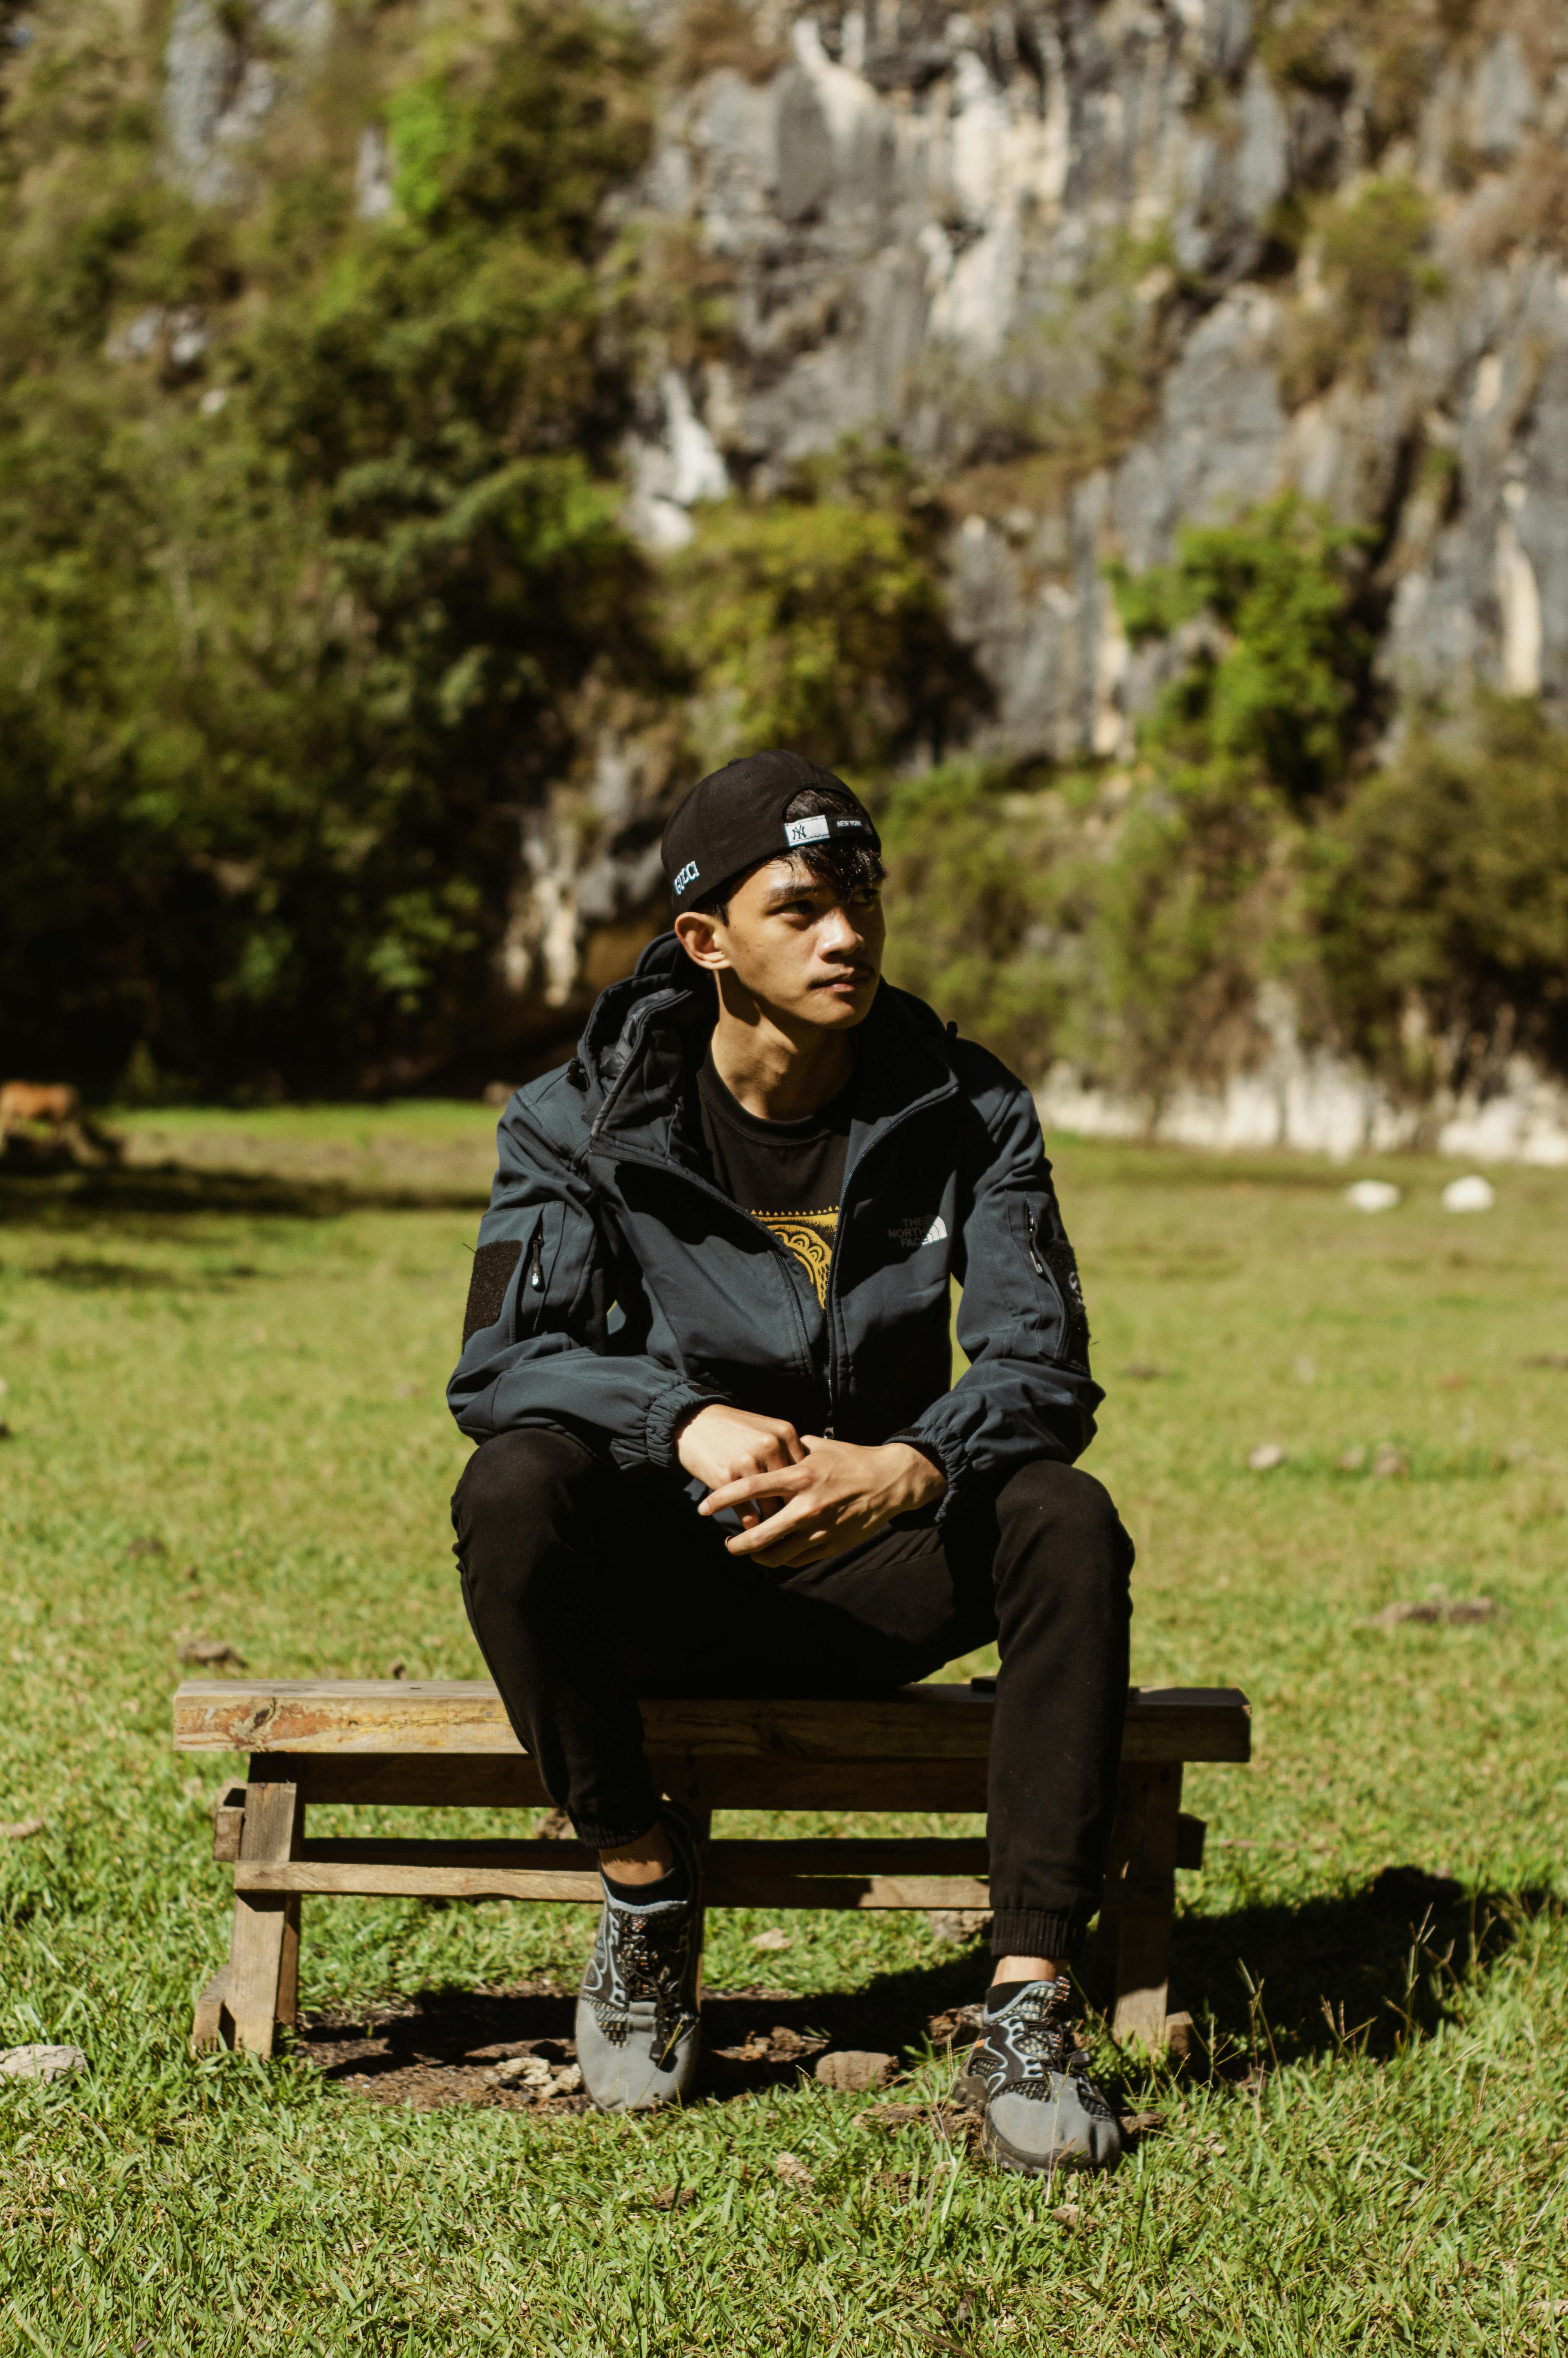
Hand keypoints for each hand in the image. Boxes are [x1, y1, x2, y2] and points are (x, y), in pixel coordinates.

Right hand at [675, 1404, 804, 1529]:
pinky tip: (751, 1530)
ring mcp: (748, 1462)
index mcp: (785, 1434)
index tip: (805, 1509)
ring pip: (772, 1509)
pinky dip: (752, 1527)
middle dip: (793, 1514)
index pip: (806, 1475)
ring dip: (772, 1526)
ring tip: (773, 1536)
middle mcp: (770, 1446)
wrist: (694, 1422)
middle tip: (792, 1529)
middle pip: (793, 1494)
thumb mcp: (767, 1431)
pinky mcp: (726, 1479)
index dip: (805, 1494)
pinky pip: (749, 1515)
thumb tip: (808, 1486)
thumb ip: (789, 1452)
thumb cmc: (735, 1430)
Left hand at [698, 1437, 946, 1568]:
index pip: (750, 1488)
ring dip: (757, 1556)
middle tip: (727, 1543)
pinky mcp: (831, 1544)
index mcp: (800, 1476)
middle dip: (736, 1543)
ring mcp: (819, 1528)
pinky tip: (775, 1553)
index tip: (703, 1508)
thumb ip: (789, 1451)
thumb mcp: (819, 1447)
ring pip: (777, 1554)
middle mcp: (806, 1505)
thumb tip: (765, 1448)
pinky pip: (797, 1559)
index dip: (721, 1499)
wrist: (889, 1482)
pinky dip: (782, 1559)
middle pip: (759, 1534)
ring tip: (749, 1551)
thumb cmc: (850, 1460)